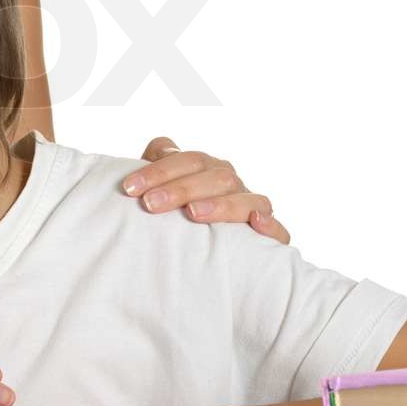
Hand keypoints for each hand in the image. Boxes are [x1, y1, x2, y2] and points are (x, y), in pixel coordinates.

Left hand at [124, 137, 289, 243]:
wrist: (197, 255)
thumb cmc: (171, 216)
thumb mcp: (159, 191)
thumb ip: (157, 166)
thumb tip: (157, 150)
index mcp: (206, 168)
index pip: (187, 159)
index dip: (158, 170)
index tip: (128, 188)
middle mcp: (230, 183)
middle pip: (213, 175)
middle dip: (180, 188)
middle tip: (149, 205)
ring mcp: (251, 206)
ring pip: (245, 198)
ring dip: (219, 204)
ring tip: (193, 214)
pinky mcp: (269, 236)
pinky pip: (278, 229)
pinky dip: (270, 225)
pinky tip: (256, 223)